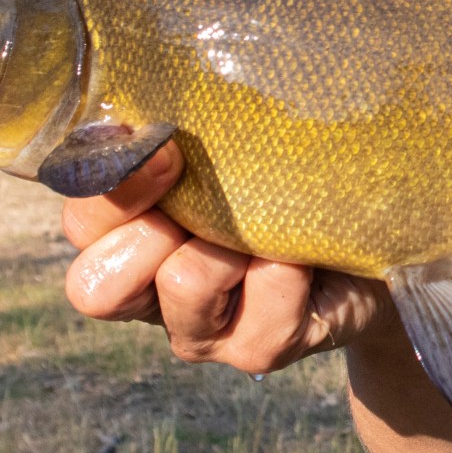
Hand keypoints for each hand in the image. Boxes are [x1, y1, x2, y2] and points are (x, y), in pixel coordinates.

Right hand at [59, 141, 389, 376]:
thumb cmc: (288, 183)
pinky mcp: (257, 352)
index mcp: (127, 238)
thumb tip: (164, 100)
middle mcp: (149, 295)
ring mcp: (200, 333)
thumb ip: (185, 136)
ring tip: (267, 228)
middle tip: (208, 199)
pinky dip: (291, 260)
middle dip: (150, 228)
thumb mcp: (230, 154)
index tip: (169, 145)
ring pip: (182, 282)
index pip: (79, 221)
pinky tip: (308, 252)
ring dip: (230, 241)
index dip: (114, 184)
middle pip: (95, 285)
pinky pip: (266, 295)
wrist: (372, 245)